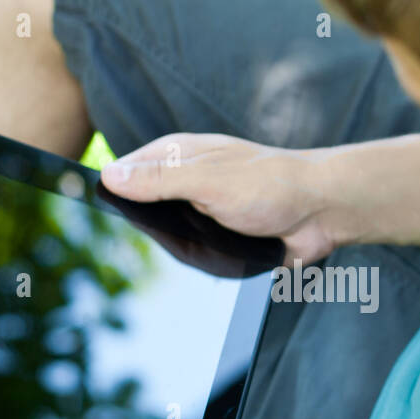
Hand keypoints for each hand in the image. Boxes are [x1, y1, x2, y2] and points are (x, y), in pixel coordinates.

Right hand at [102, 133, 340, 264]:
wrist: (323, 213)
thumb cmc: (272, 184)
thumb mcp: (209, 179)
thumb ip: (161, 179)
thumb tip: (110, 176)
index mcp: (177, 155)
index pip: (124, 171)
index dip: (109, 190)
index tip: (96, 211)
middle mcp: (184, 181)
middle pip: (141, 209)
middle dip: (145, 227)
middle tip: (163, 235)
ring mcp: (200, 210)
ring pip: (164, 237)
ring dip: (174, 248)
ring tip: (196, 247)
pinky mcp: (217, 237)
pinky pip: (191, 255)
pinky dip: (196, 261)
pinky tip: (204, 263)